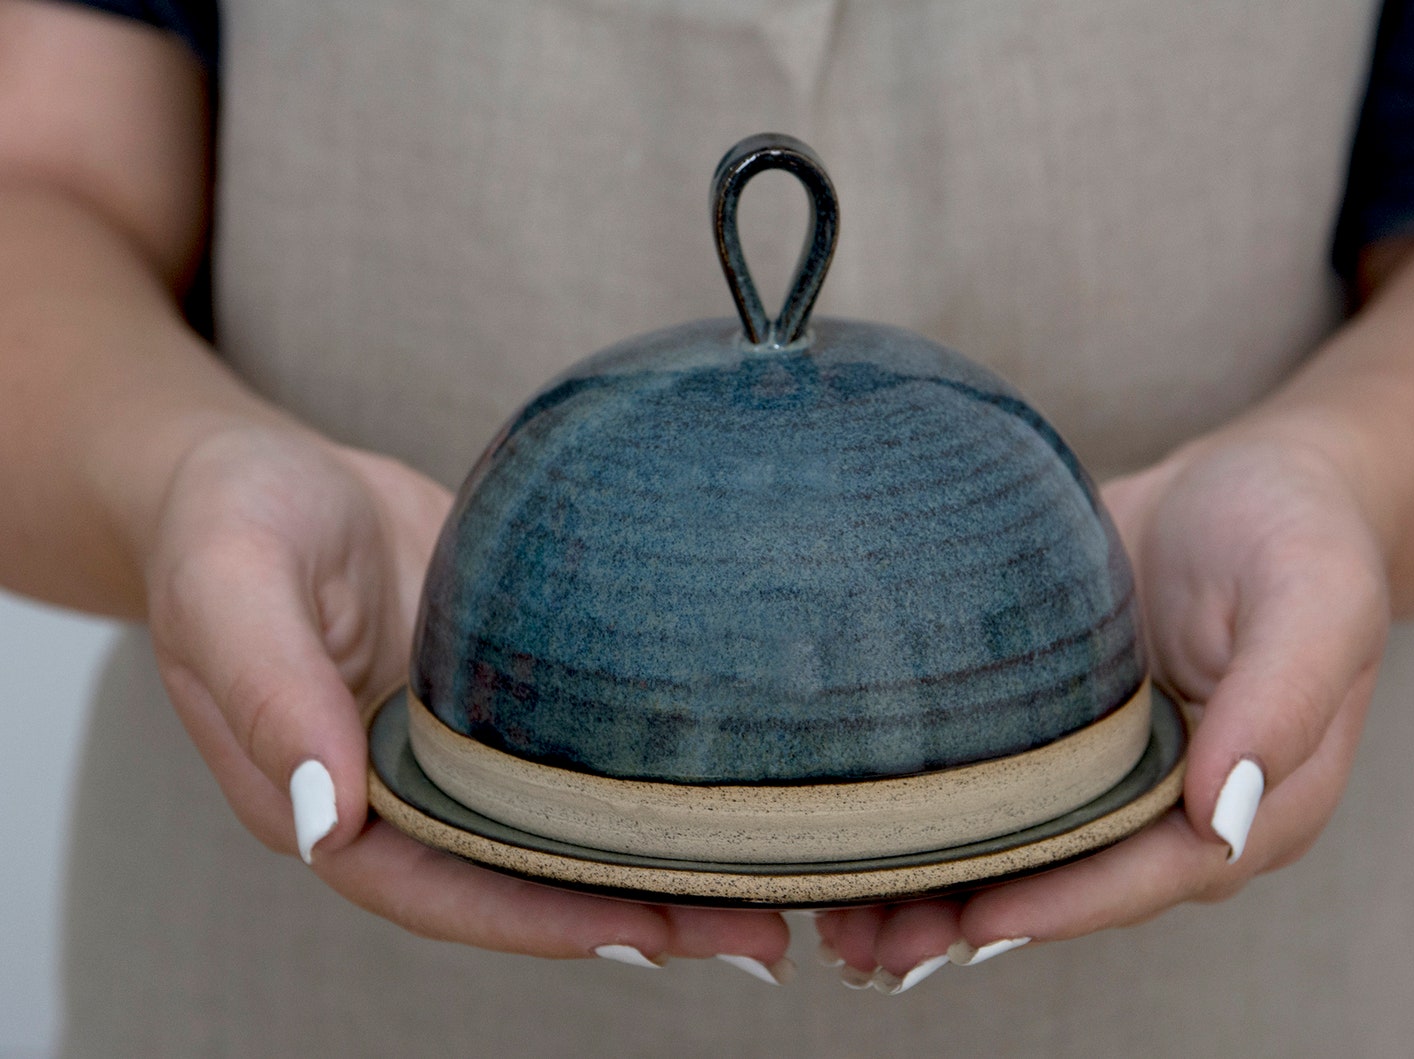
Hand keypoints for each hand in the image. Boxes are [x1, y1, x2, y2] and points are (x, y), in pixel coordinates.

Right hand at [142, 423, 790, 975]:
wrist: (266, 468)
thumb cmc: (227, 519)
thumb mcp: (232, 584)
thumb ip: (272, 693)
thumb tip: (327, 819)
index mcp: (322, 797)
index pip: (437, 888)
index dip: (538, 920)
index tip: (646, 934)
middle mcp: (397, 792)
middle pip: (521, 879)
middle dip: (636, 915)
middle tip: (760, 936)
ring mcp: (454, 748)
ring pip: (560, 828)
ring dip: (658, 863)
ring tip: (772, 889)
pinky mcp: (500, 697)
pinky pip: (574, 756)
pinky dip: (640, 784)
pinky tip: (721, 792)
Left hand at [815, 431, 1390, 991]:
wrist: (1251, 480)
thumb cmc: (1294, 528)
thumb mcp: (1314, 592)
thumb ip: (1282, 698)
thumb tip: (1217, 814)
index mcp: (1262, 800)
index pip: (1157, 873)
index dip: (1070, 903)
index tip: (981, 919)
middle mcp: (1182, 809)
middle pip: (1078, 886)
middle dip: (980, 919)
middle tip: (875, 947)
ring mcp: (1120, 777)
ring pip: (1030, 855)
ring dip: (942, 893)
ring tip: (844, 920)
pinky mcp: (1068, 740)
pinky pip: (1006, 796)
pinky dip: (942, 825)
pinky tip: (861, 840)